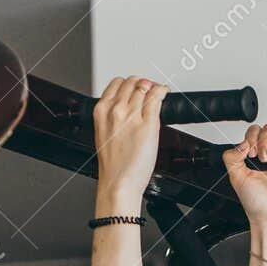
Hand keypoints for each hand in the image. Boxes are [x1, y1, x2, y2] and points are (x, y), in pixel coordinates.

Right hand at [92, 76, 169, 205]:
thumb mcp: (105, 134)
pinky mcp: (148, 124)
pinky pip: (156, 97)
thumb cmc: (113, 165)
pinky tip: (165, 93)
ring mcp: (132, 115)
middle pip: (132, 82)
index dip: (129, 84)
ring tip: (158, 92)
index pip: (117, 83)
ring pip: (144, 87)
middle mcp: (116, 109)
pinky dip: (162, 91)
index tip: (135, 88)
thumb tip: (125, 107)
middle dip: (142, 84)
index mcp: (102, 110)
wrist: (118, 182)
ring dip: (153, 87)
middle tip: (149, 91)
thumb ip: (112, 117)